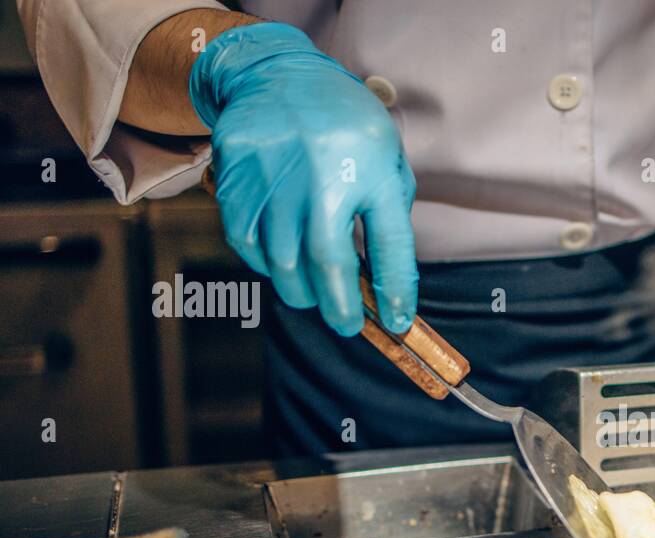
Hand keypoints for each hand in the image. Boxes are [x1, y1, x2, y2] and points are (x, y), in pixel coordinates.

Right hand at [190, 23, 416, 335]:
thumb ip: (388, 215)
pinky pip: (247, 241)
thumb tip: (386, 283)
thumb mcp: (386, 159)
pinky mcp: (236, 175)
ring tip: (314, 296)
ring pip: (282, 260)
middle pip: (327, 261)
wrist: (280, 74)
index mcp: (372, 166)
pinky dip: (265, 264)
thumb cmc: (346, 126)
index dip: (395, 291)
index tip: (397, 323)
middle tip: (347, 325)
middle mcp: (322, 171)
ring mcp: (273, 173)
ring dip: (301, 291)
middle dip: (339, 306)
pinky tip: (281, 264)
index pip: (390, 244)